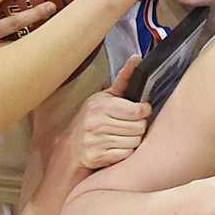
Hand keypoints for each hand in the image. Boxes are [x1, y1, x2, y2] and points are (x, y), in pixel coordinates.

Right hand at [70, 57, 150, 171]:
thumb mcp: (105, 96)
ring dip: (133, 140)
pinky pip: (126, 155)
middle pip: (139, 127)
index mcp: (101, 105)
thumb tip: (137, 57)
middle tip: (130, 125)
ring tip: (122, 136)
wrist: (70, 146)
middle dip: (139, 127)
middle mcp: (96, 122)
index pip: (137, 111)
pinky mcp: (97, 157)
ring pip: (134, 142)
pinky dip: (126, 152)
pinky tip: (116, 147)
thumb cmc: (93, 118)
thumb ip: (124, 79)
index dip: (144, 111)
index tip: (141, 111)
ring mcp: (95, 141)